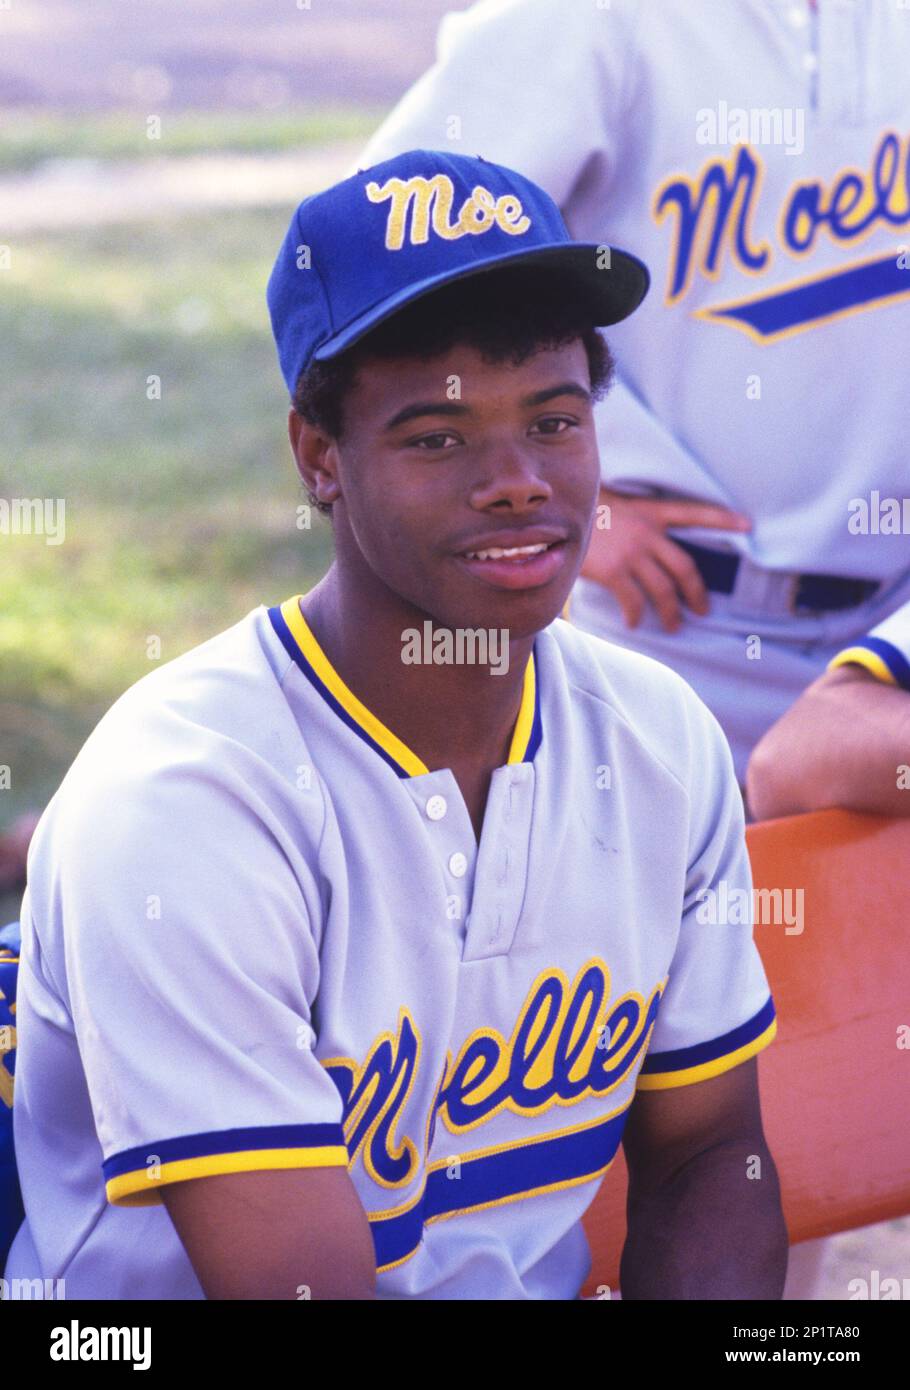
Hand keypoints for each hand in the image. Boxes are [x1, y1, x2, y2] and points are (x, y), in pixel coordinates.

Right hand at [580, 488, 750, 632]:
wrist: (553, 516)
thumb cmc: (581, 512)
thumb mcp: (613, 504)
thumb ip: (633, 522)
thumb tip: (644, 546)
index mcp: (651, 512)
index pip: (694, 513)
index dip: (723, 520)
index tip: (748, 525)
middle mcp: (647, 533)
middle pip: (685, 567)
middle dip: (696, 592)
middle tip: (702, 610)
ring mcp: (632, 553)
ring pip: (663, 589)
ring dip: (670, 612)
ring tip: (673, 626)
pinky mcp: (614, 571)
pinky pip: (633, 600)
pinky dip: (635, 616)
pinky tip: (633, 623)